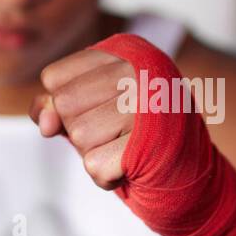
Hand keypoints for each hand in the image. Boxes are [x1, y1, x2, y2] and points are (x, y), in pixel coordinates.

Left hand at [30, 33, 235, 235]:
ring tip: (127, 151)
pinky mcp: (152, 141)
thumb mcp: (91, 113)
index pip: (54, 77)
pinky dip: (106, 177)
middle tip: (117, 136)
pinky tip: (132, 168)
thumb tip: (44, 122)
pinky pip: (93, 164)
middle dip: (79, 133)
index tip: (100, 113)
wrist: (191, 184)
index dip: (65, 107)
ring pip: (78, 134)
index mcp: (128, 51)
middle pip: (64, 104)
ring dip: (95, 155)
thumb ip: (55, 106)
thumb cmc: (134, 143)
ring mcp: (152, 102)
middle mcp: (144, 67)